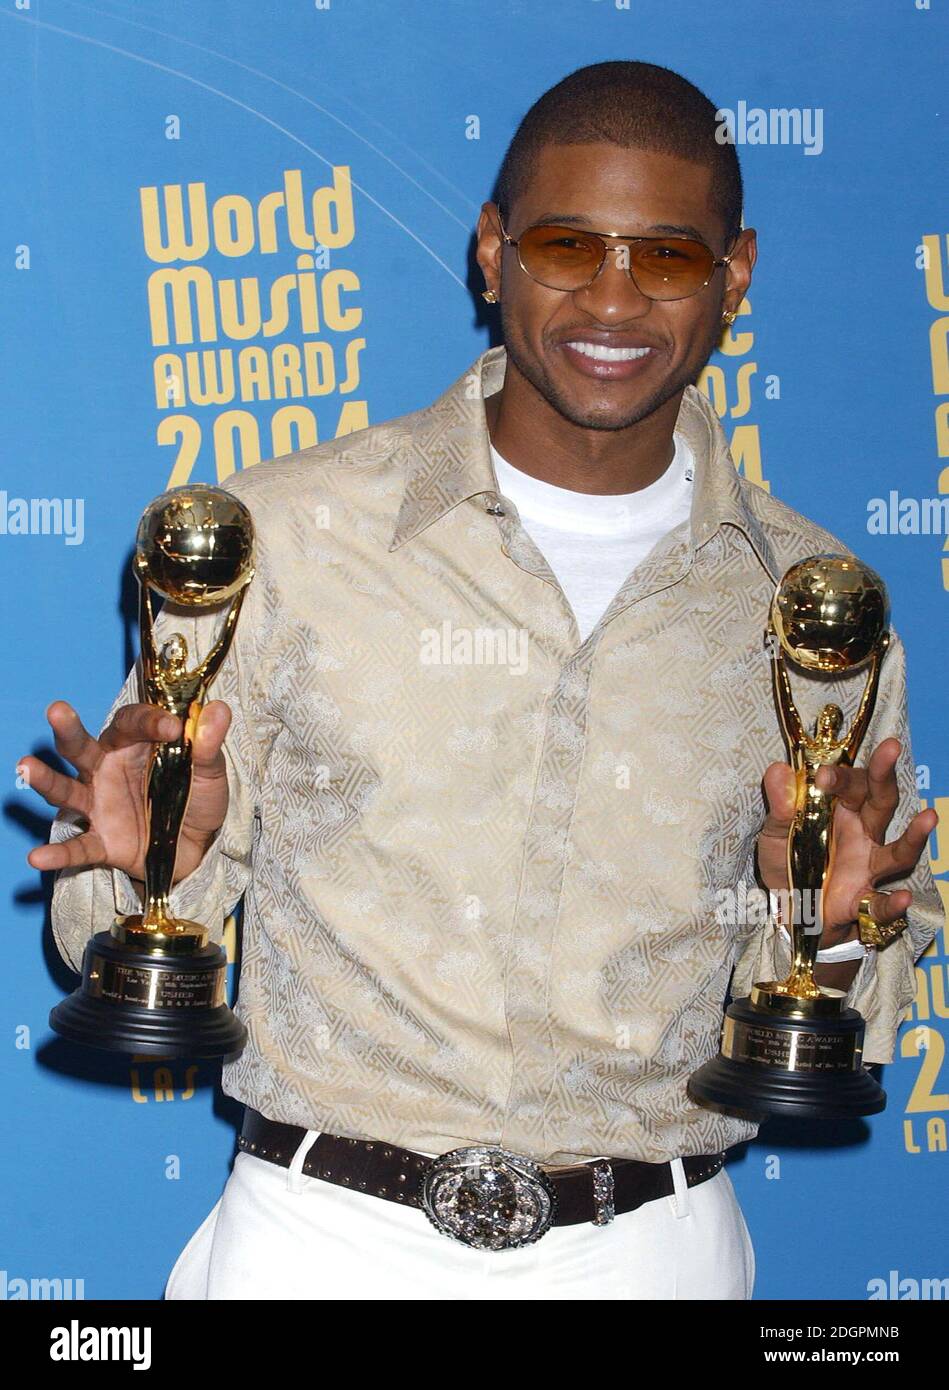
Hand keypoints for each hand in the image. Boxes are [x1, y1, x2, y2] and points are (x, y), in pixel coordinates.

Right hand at [20, 699, 231, 884]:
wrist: (198, 849)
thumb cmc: (195, 800)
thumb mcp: (209, 773)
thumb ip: (208, 746)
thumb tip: (218, 709)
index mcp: (134, 747)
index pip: (132, 724)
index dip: (149, 721)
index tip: (173, 728)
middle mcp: (107, 770)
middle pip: (82, 747)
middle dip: (68, 730)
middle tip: (57, 710)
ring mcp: (99, 805)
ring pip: (67, 790)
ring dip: (46, 780)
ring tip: (25, 767)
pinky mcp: (102, 841)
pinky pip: (77, 848)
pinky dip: (59, 854)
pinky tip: (38, 857)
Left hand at [756, 737, 937, 944]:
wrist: (788, 909)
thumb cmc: (788, 863)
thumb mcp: (775, 833)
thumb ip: (779, 807)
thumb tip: (777, 770)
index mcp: (841, 811)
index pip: (851, 784)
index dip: (841, 776)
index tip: (824, 775)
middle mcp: (862, 834)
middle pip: (882, 801)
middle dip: (885, 775)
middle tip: (890, 747)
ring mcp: (868, 868)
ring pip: (898, 852)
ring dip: (914, 836)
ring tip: (929, 818)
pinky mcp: (863, 901)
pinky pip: (882, 903)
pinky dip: (894, 903)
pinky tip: (903, 898)